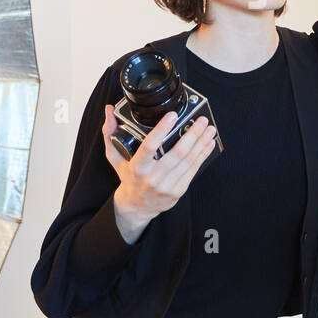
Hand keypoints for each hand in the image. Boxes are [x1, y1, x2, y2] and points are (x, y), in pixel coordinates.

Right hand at [103, 105, 217, 241]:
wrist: (137, 206)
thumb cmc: (127, 177)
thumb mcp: (115, 157)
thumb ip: (110, 133)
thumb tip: (109, 111)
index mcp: (137, 167)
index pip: (150, 146)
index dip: (162, 130)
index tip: (172, 115)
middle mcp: (152, 177)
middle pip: (176, 153)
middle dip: (192, 135)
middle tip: (201, 120)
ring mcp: (167, 185)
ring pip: (188, 161)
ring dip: (201, 143)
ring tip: (209, 129)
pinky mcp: (178, 190)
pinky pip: (193, 170)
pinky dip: (203, 155)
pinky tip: (208, 144)